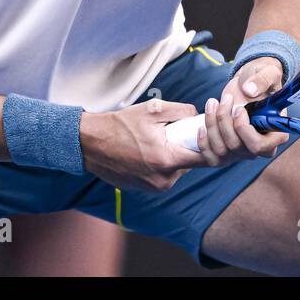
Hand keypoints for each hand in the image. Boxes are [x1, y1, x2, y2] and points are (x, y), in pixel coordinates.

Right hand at [80, 97, 210, 192]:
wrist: (91, 143)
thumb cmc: (121, 125)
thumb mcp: (153, 110)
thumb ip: (181, 110)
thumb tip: (196, 115)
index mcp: (166, 160)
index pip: (203, 159)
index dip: (208, 145)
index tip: (202, 133)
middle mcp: (162, 180)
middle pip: (189, 164)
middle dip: (186, 148)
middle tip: (173, 133)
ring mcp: (152, 187)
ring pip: (175, 171)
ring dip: (172, 157)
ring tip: (155, 142)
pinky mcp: (144, 189)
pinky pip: (161, 176)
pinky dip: (159, 165)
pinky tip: (145, 152)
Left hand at [199, 56, 288, 165]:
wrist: (248, 83)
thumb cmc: (261, 79)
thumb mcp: (267, 73)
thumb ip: (262, 80)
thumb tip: (249, 90)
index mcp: (276, 134)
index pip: (259, 146)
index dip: (244, 129)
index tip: (238, 109)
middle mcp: (260, 147)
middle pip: (236, 147)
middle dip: (224, 122)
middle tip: (225, 99)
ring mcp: (243, 151)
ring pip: (221, 150)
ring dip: (212, 125)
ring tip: (212, 102)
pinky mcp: (227, 150)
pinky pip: (212, 158)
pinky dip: (203, 142)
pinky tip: (201, 126)